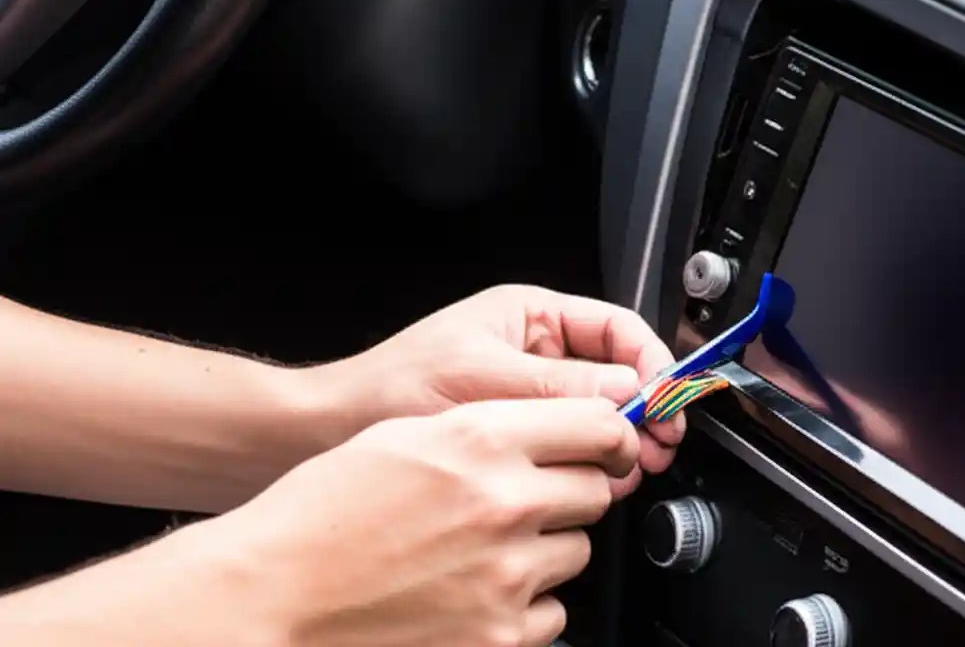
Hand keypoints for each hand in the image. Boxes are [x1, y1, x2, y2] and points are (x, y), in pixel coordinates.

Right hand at [209, 398, 638, 646]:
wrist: (271, 597)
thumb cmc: (321, 515)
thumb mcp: (405, 435)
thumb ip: (488, 429)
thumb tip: (551, 429)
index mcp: (481, 439)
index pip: (597, 424)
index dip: (607, 433)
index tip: (605, 443)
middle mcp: (505, 502)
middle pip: (594, 490)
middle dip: (568, 493)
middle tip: (521, 502)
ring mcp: (509, 575)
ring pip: (577, 552)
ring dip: (546, 550)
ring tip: (481, 553)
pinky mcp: (504, 636)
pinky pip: (555, 613)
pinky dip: (527, 605)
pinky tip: (474, 594)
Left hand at [308, 285, 682, 496]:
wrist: (339, 429)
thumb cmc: (394, 387)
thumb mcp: (485, 379)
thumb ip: (561, 387)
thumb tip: (627, 393)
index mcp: (534, 317)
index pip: (618, 330)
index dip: (652, 364)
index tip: (666, 404)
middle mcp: (540, 351)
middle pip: (619, 375)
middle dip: (643, 412)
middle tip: (655, 447)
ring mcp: (533, 394)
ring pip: (600, 415)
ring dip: (618, 443)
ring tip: (623, 471)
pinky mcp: (522, 434)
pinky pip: (572, 444)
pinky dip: (589, 464)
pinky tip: (590, 482)